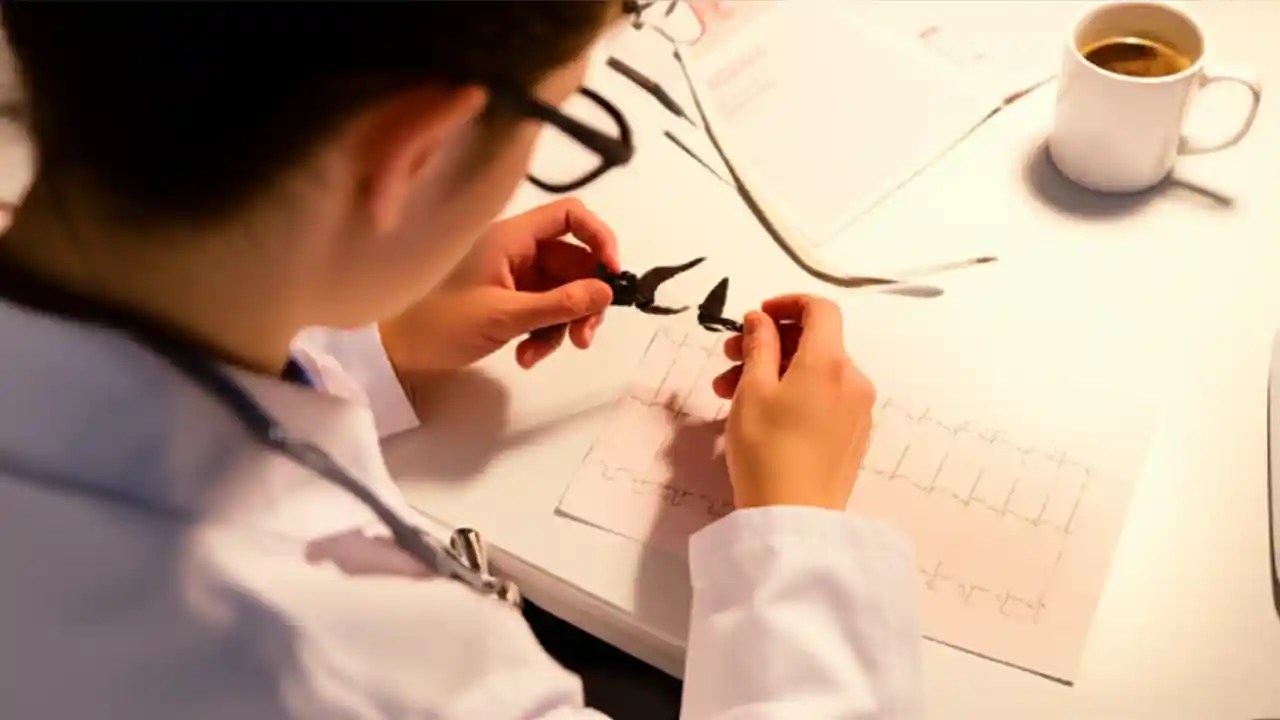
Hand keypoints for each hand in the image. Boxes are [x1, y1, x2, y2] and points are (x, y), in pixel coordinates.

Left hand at [379, 198, 619, 377]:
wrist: (393, 351)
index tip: (612, 275)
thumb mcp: (504, 316)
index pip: (570, 216)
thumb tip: (607, 292)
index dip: (599, 239)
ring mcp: (512, 275)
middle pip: (573, 262)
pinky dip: (542, 334)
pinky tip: (526, 357)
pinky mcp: (506, 300)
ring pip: (561, 292)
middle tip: (586, 338)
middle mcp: (515, 249)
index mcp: (511, 236)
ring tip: (543, 355)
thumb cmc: (440, 323)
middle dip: (583, 300)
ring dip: (562, 325)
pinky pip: (542, 310)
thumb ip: (559, 304)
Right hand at [713, 295, 874, 510]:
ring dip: (774, 372)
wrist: (793, 519)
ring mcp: (858, 411)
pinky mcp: (854, 437)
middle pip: (815, 343)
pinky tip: (762, 414)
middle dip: (769, 344)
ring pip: (815, 373)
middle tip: (728, 359)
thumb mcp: (752, 390)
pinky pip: (825, 399)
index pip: (821, 310)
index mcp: (830, 362)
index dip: (787, 304)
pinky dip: (794, 394)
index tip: (756, 317)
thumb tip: (761, 319)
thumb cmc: (766, 449)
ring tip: (731, 394)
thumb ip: (759, 345)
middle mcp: (854, 381)